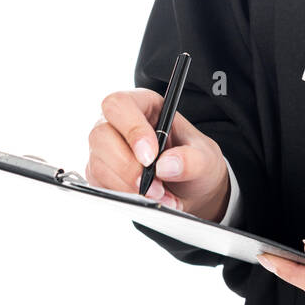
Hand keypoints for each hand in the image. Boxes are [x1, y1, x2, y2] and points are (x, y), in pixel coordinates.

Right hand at [87, 87, 230, 220]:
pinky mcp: (100, 174)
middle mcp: (117, 123)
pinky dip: (124, 196)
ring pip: (98, 163)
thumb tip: (166, 165)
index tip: (150, 157)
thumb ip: (192, 159)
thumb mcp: (206, 158)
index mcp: (144, 105)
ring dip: (127, 185)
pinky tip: (146, 199)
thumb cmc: (194, 162)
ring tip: (158, 194)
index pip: (121, 105)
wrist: (190, 189)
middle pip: (101, 134)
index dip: (131, 130)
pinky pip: (99, 184)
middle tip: (154, 186)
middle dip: (127, 166)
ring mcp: (105, 149)